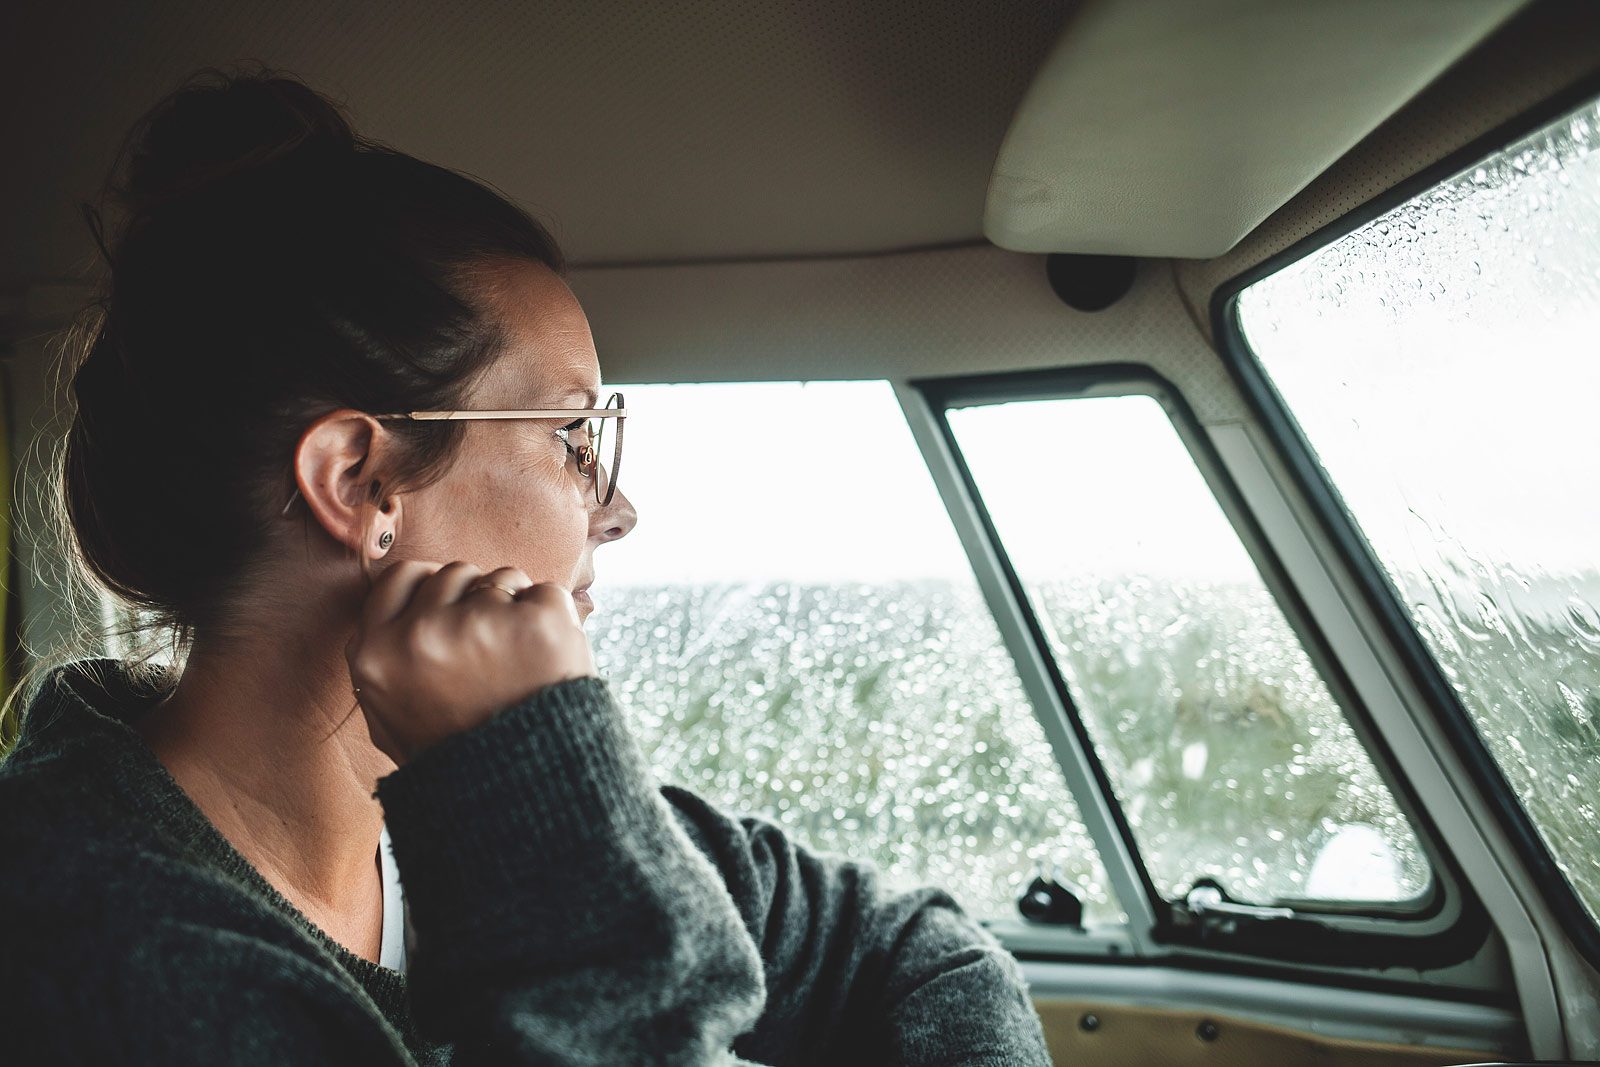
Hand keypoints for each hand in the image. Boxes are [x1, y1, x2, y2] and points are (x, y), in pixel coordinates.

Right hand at [346, 560, 597, 764]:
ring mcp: (482, 623)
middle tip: (488, 652)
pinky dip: (552, 619)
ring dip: (514, 607)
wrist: (524, 793)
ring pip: (502, 578)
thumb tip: (386, 619)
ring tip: (517, 663)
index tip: (449, 608)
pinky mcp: (538, 622)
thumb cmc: (460, 758)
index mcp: (377, 655)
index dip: (429, 588)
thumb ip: (381, 665)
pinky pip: (547, 592)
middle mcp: (423, 633)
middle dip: (474, 600)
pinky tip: (546, 660)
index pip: (401, 577)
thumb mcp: (391, 721)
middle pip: (453, 573)